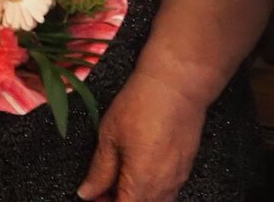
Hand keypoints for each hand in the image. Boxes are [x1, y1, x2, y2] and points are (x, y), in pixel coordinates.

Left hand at [76, 72, 208, 201]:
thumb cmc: (144, 104)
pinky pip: (166, 190)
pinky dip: (150, 187)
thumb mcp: (110, 136)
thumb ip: (99, 170)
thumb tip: (88, 191)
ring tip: (119, 176)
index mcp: (141, 184)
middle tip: (101, 187)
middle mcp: (163, 188)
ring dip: (134, 196)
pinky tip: (138, 168)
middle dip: (117, 200)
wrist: (177, 83)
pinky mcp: (186, 167)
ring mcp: (178, 179)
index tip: (93, 196)